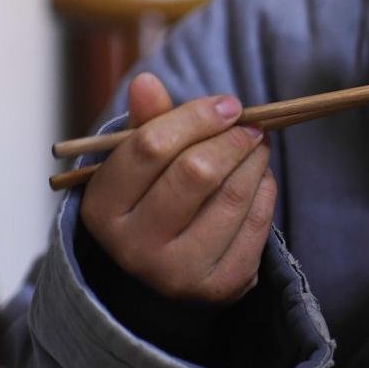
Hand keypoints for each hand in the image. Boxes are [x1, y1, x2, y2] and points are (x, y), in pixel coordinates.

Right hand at [81, 72, 276, 303]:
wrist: (165, 272)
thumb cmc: (153, 199)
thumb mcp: (140, 164)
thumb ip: (149, 122)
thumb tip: (146, 81)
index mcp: (103, 208)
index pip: (150, 147)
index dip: (197, 117)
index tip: (229, 104)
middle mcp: (133, 247)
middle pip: (196, 171)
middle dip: (232, 139)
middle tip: (252, 124)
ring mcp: (176, 273)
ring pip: (232, 195)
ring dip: (255, 160)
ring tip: (258, 144)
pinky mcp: (219, 287)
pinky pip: (256, 222)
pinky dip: (265, 190)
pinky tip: (260, 177)